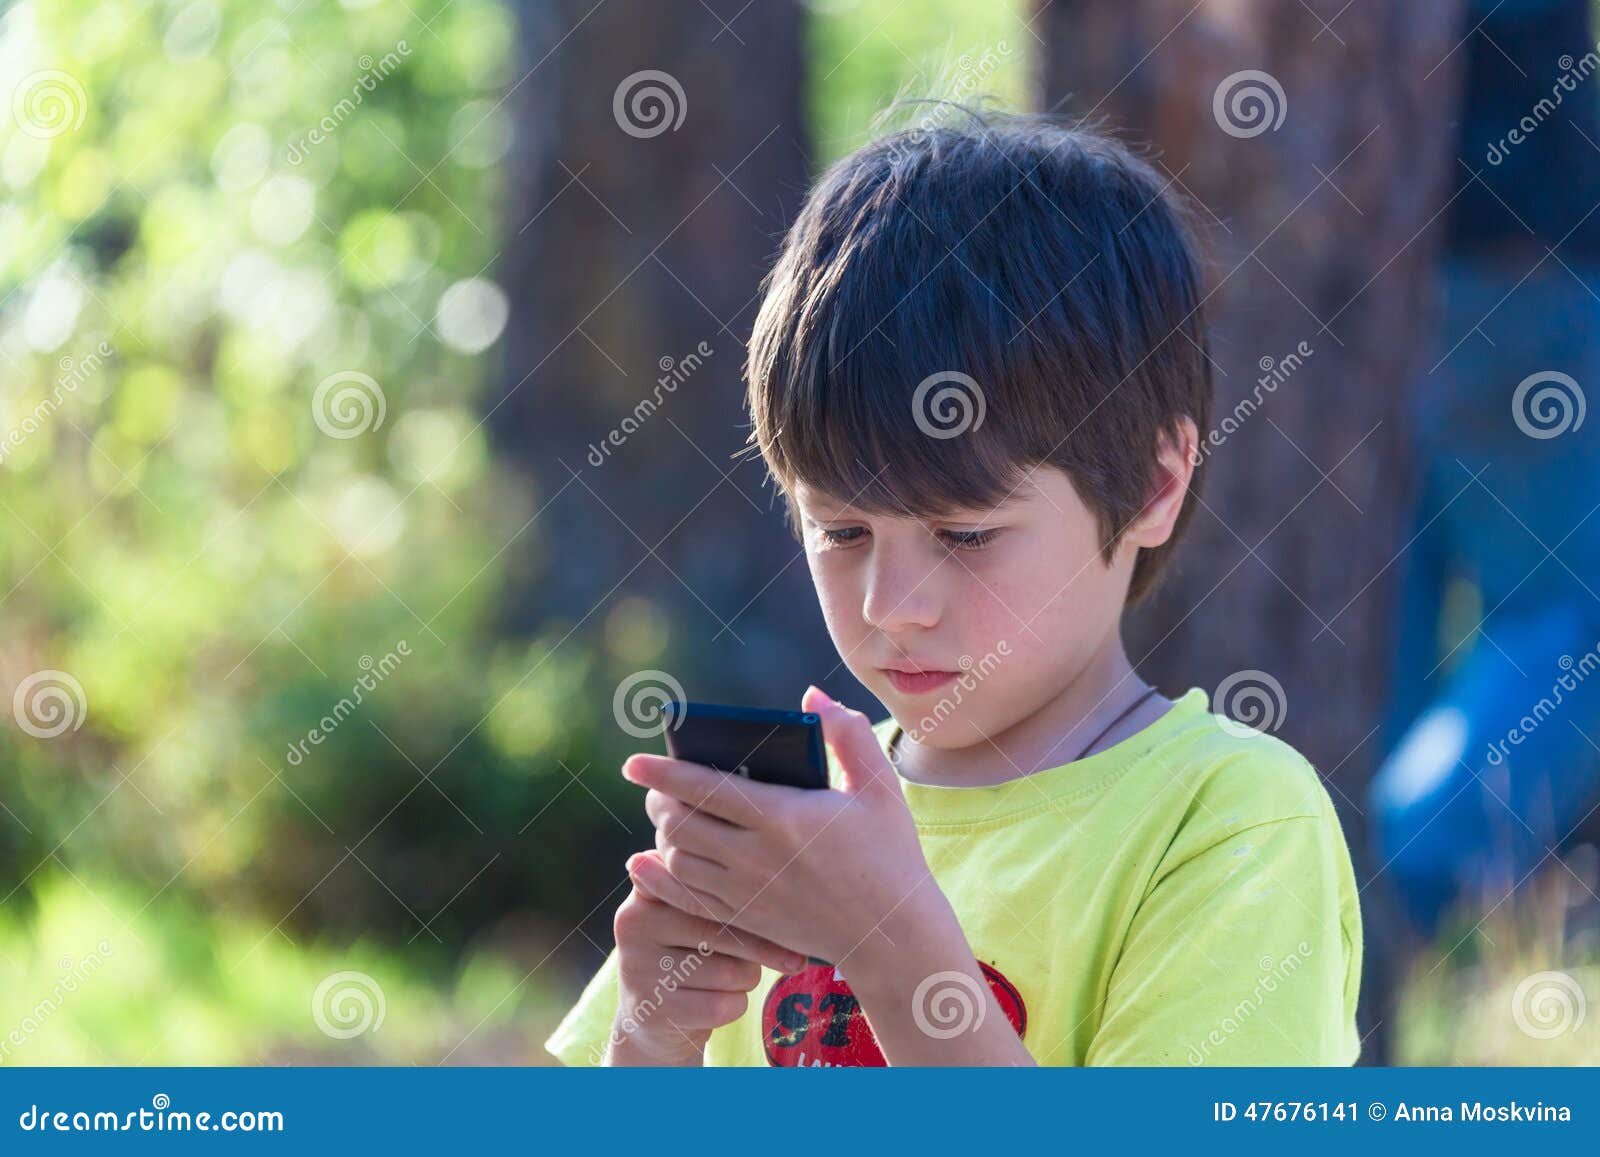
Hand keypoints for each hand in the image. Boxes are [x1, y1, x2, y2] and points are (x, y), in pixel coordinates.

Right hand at [605, 875, 809, 1065]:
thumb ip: (725, 897)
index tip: (792, 914)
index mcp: (647, 886)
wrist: (651, 1016)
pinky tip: (721, 1001)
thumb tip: (789, 904)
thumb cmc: (689, 952)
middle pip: (724, 930)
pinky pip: (721, 1006)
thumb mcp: (696, 915)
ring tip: (735, 977)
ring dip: (747, 979)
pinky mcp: (651, 1010)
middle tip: (795, 960)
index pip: (712, 890)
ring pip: (729, 971)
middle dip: (764, 949)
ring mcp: (638, 968)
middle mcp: (634, 923)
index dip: (754, 904)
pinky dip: (735, 1006)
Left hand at [622, 685, 940, 972]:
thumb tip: (811, 696)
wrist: (892, 936)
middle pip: (678, 824)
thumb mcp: (879, 786)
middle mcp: (754, 856)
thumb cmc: (890, 854)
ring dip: (665, 836)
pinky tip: (654, 864)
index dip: (661, 771)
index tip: (632, 763)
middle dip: (659, 801)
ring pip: (677, 860)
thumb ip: (846, 733)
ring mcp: (746, 893)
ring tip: (670, 817)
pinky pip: (686, 897)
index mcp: (781, 816)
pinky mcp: (746, 919)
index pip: (701, 787)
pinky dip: (664, 877)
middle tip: (658, 788)